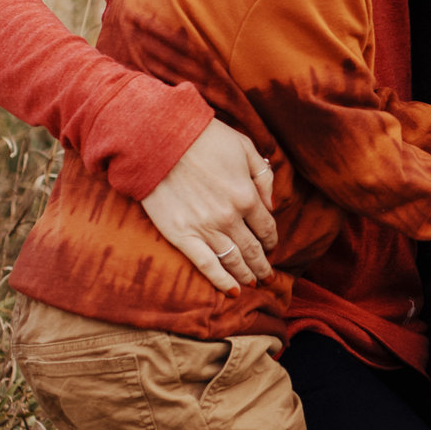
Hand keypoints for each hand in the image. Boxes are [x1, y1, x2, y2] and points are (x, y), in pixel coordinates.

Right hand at [140, 119, 276, 292]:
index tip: (271, 246)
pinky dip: (222, 281)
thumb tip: (271, 204)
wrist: (158, 141)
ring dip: (247, 275)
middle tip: (268, 275)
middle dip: (262, 264)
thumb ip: (263, 176)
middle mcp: (230, 217)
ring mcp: (206, 229)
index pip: (267, 227)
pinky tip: (232, 291)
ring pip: (233, 261)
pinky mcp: (181, 236)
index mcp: (247, 195)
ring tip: (254, 283)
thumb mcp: (244, 147)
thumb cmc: (204, 139)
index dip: (272, 240)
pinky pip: (207, 266)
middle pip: (253, 249)